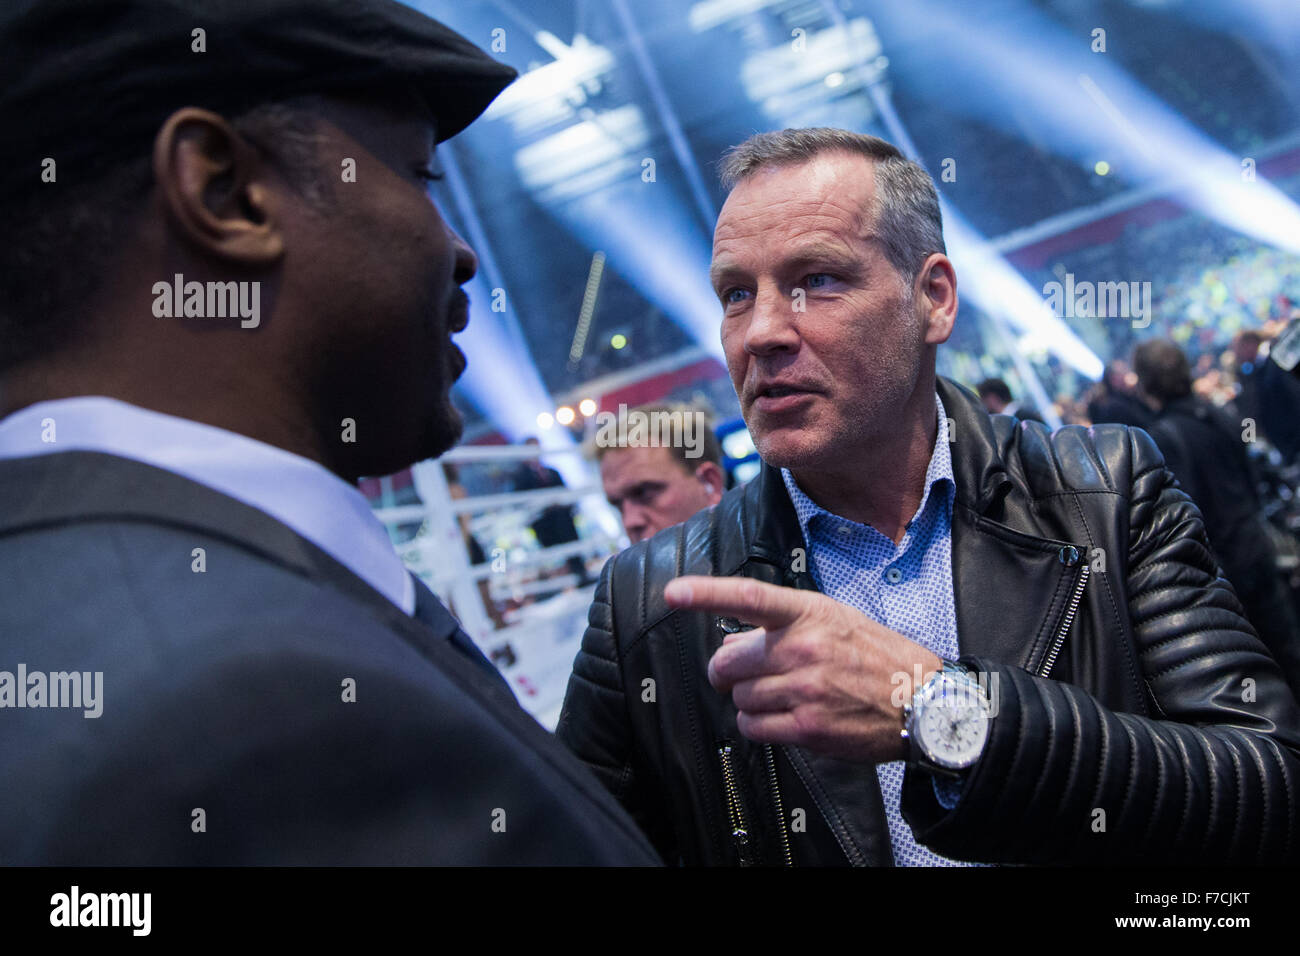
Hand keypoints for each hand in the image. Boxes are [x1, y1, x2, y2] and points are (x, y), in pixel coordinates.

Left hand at [664, 575, 942, 762]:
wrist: (922, 701)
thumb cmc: (876, 656)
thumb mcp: (834, 621)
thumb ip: (781, 626)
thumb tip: (729, 644)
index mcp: (809, 614)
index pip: (750, 598)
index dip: (707, 594)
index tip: (674, 593)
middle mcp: (803, 649)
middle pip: (728, 663)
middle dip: (728, 672)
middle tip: (744, 674)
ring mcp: (805, 689)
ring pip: (739, 698)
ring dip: (749, 700)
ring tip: (781, 695)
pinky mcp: (808, 727)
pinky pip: (753, 727)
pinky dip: (758, 725)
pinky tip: (782, 717)